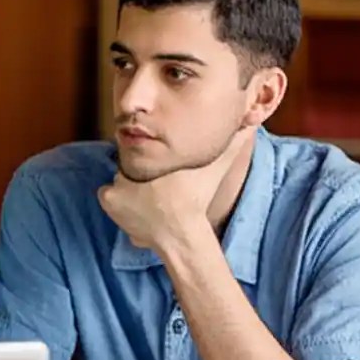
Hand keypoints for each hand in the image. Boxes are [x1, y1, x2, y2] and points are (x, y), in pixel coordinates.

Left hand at [98, 139, 246, 250]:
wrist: (180, 235)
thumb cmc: (196, 200)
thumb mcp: (216, 167)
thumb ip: (232, 144)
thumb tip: (251, 123)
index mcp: (154, 153)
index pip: (141, 142)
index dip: (148, 149)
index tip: (160, 164)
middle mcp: (130, 163)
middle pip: (129, 160)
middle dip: (139, 168)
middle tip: (157, 182)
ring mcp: (115, 182)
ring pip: (118, 178)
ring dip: (129, 185)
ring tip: (149, 195)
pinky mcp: (108, 201)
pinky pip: (108, 194)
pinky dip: (117, 200)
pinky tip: (136, 206)